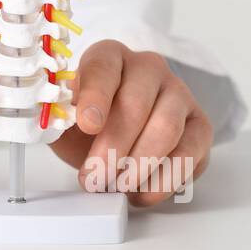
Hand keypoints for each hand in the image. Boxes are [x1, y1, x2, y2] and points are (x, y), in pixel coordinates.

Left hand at [49, 40, 211, 206]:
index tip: (86, 125)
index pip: (103, 67)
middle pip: (136, 103)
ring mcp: (179, 95)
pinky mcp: (200, 126)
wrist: (118, 134)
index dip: (95, 97)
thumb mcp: (65, 115)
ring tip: (117, 188)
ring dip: (139, 165)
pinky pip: (191, 152)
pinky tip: (142, 193)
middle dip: (113, 146)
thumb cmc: (89, 121)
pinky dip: (165, 179)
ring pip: (167, 128)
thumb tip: (50, 124)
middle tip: (95, 177)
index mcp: (110, 56)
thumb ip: (57, 116)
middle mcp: (149, 68)